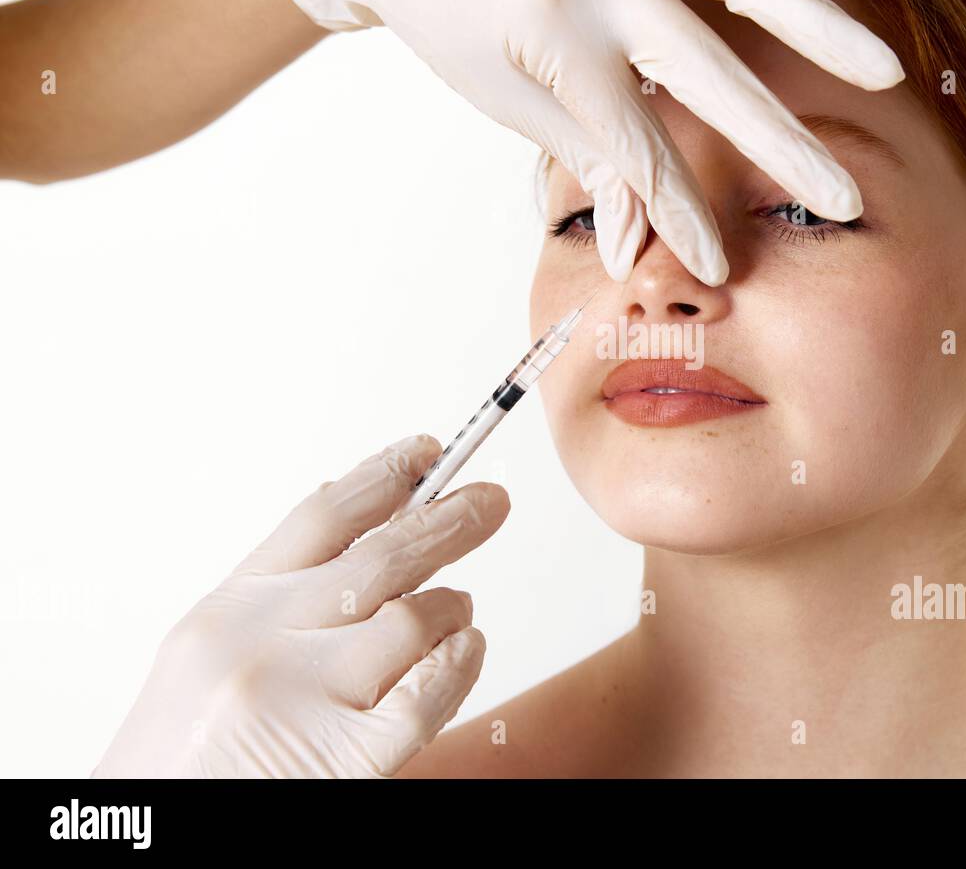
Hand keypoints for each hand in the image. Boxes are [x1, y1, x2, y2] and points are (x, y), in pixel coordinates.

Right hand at [91, 435, 508, 777]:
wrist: (157, 832)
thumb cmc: (186, 749)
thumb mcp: (209, 650)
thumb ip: (280, 590)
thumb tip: (369, 517)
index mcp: (231, 608)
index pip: (324, 517)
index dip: (384, 476)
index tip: (426, 452)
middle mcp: (265, 642)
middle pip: (382, 554)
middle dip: (448, 519)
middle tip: (491, 501)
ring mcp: (306, 698)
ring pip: (416, 618)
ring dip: (452, 606)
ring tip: (457, 611)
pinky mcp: (347, 759)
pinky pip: (429, 691)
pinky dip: (460, 662)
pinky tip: (465, 650)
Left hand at [267, 0, 904, 285]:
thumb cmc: (449, 15)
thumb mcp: (506, 95)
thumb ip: (585, 154)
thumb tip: (639, 243)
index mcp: (556, 39)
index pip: (639, 148)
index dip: (680, 214)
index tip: (722, 265)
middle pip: (710, 74)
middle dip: (781, 145)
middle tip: (843, 199)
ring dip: (821, 29)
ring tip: (883, 73)